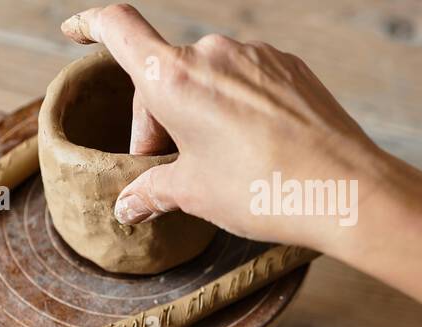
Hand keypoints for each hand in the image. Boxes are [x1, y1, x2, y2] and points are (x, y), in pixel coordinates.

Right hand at [60, 4, 421, 253]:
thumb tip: (127, 207)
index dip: (89, 25)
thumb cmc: (264, 190)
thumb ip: (153, 191)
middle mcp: (213, 53)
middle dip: (158, 116)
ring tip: (218, 162)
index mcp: (174, 77)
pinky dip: (238, 106)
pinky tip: (255, 148)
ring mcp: (257, 55)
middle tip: (168, 166)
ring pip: (209, 76)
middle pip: (165, 70)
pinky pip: (248, 79)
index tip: (74, 31)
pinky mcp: (290, 66)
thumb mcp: (195, 194)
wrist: (346, 189)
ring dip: (201, 110)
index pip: (117, 28)